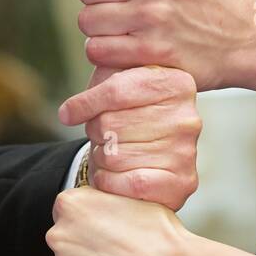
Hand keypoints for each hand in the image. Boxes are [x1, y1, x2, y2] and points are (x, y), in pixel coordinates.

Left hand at [43, 185, 197, 255]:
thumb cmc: (163, 237)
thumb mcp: (131, 199)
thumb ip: (102, 201)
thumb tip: (94, 209)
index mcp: (71, 203)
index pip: (67, 214)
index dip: (89, 225)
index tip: (108, 236)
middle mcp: (59, 232)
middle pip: (63, 240)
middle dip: (83, 248)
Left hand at [61, 64, 201, 211]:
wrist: (149, 163)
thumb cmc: (128, 118)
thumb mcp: (117, 83)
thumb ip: (103, 71)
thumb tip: (82, 82)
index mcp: (176, 83)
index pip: (116, 89)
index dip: (86, 103)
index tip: (67, 113)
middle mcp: (187, 117)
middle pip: (111, 123)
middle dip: (96, 132)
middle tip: (103, 138)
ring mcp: (187, 152)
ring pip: (114, 155)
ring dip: (101, 158)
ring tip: (112, 155)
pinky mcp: (181, 183)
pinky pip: (127, 183)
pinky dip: (109, 181)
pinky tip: (114, 176)